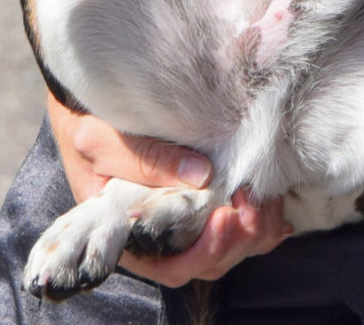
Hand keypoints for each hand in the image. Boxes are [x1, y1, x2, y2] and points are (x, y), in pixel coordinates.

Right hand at [46, 91, 289, 285]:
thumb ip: (146, 159)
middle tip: (255, 204)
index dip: (204, 252)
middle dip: (237, 239)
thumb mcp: (101, 139)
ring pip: (226, 245)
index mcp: (125, 231)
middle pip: (205, 260)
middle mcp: (155, 233)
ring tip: (268, 200)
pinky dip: (261, 220)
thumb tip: (202, 175)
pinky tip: (278, 206)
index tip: (225, 218)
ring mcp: (181, 217)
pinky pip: (235, 221)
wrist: (85, 97)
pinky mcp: (200, 195)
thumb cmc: (85, 122)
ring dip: (254, 230)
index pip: (170, 265)